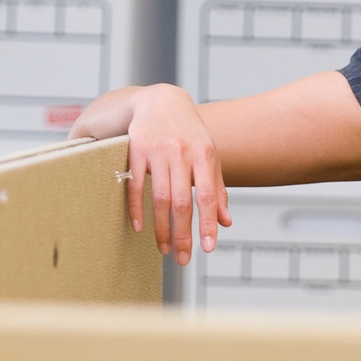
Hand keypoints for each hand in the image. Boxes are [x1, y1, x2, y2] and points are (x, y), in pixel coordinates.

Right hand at [120, 85, 231, 265]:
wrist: (160, 101)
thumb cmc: (189, 133)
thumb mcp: (209, 156)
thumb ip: (217, 189)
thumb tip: (226, 223)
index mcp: (204, 154)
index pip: (207, 195)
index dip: (207, 223)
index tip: (207, 248)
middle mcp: (181, 153)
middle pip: (182, 201)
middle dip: (183, 233)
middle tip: (183, 259)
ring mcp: (157, 151)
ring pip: (159, 197)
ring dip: (161, 228)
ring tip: (165, 249)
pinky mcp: (135, 150)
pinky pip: (134, 184)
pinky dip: (136, 207)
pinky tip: (140, 227)